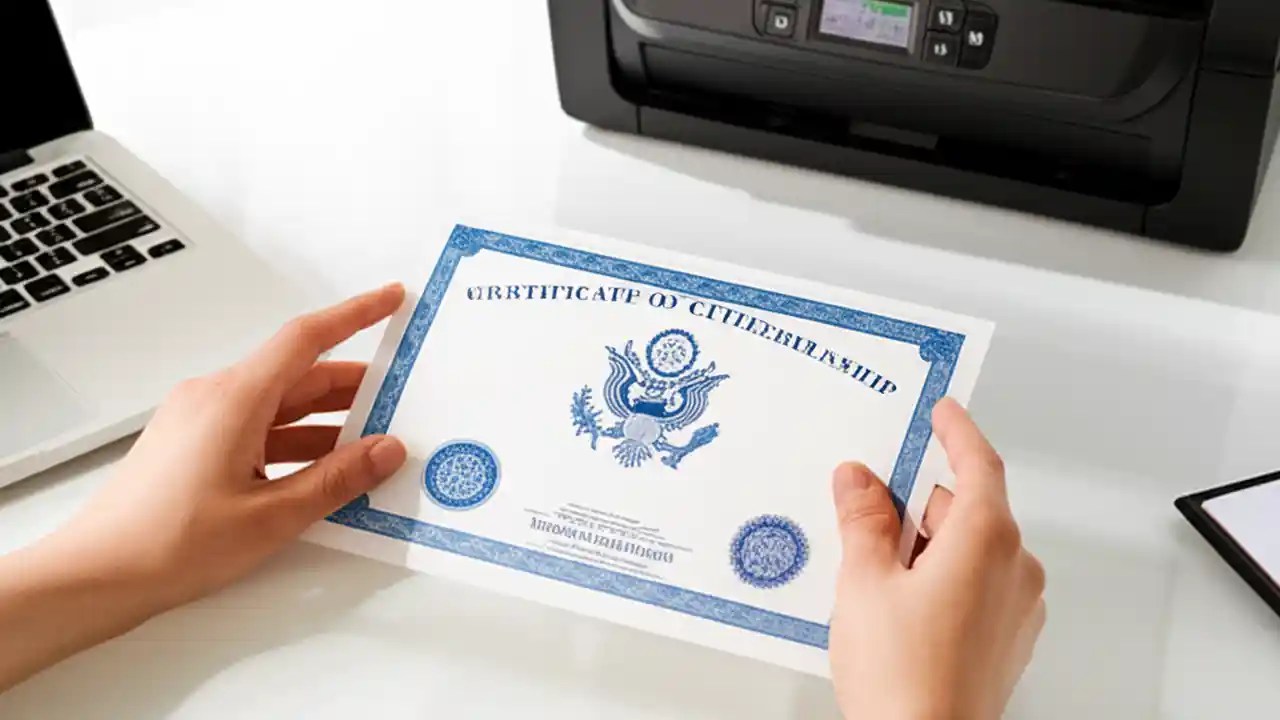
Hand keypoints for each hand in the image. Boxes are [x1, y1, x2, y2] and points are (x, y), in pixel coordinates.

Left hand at [0, 285, 408, 689]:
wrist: (95, 576)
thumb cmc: (166, 544)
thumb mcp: (271, 516)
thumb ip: (336, 480)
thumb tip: (384, 450)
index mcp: (234, 399)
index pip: (306, 338)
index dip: (355, 314)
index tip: (390, 298)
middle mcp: (215, 398)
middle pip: (300, 375)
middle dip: (355, 386)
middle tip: (402, 398)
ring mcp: (202, 421)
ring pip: (281, 406)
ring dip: (328, 423)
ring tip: (373, 447)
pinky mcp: (195, 445)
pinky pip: (260, 429)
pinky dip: (298, 444)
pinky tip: (324, 475)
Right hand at [828, 398, 1044, 719]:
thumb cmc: (905, 680)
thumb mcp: (864, 582)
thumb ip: (863, 521)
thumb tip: (859, 481)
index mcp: (987, 540)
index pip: (979, 464)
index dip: (957, 431)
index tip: (944, 410)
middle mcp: (1015, 569)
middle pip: (967, 509)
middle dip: (918, 505)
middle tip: (865, 508)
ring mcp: (1017, 608)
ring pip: (969, 550)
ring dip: (926, 547)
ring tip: (871, 576)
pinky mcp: (1007, 639)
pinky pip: (976, 586)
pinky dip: (941, 579)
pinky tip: (896, 606)